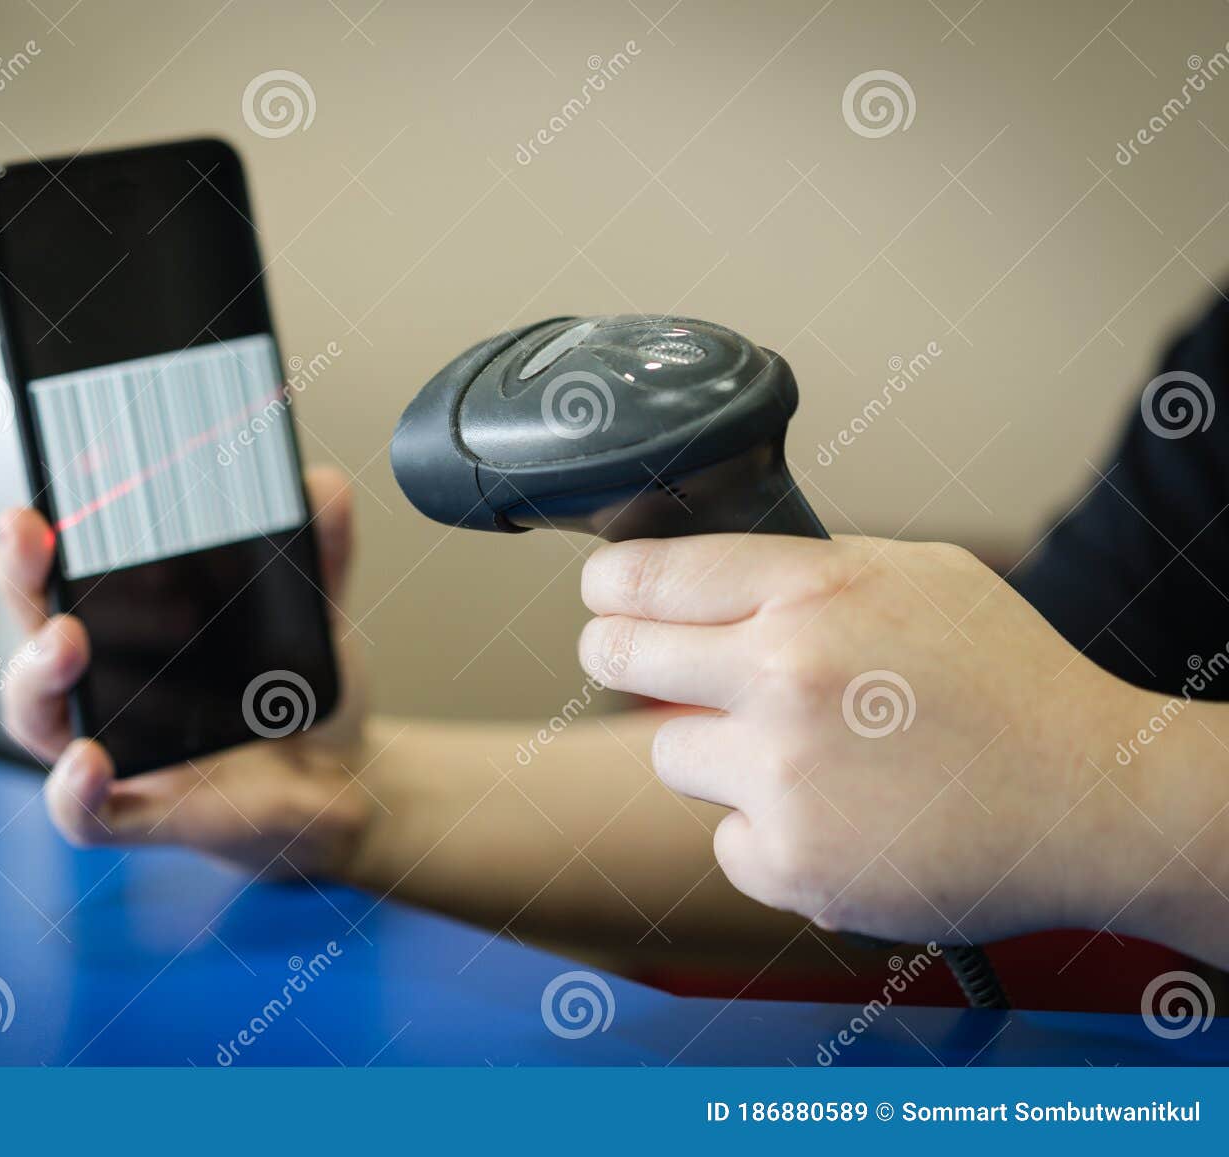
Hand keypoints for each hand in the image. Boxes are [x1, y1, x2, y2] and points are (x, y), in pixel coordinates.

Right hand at [0, 466, 373, 878]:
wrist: (342, 781)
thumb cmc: (295, 693)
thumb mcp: (313, 617)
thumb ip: (319, 556)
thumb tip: (322, 485)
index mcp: (125, 623)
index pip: (58, 571)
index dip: (35, 536)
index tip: (35, 499)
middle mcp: (102, 681)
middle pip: (31, 626)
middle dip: (19, 577)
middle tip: (31, 536)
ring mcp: (113, 750)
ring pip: (36, 716)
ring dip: (36, 675)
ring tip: (65, 641)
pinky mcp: (143, 813)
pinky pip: (85, 813)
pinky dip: (76, 791)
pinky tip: (89, 761)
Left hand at [578, 534, 1140, 946]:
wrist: (1094, 800)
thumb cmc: (1008, 681)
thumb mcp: (917, 575)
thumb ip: (803, 574)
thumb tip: (701, 582)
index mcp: (810, 593)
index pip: (648, 578)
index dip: (611, 588)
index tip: (606, 597)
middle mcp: (782, 675)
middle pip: (618, 658)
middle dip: (617, 655)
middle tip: (633, 661)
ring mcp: (780, 776)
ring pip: (668, 752)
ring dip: (714, 754)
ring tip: (805, 757)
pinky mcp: (791, 863)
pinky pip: (725, 839)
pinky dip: (766, 835)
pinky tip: (839, 820)